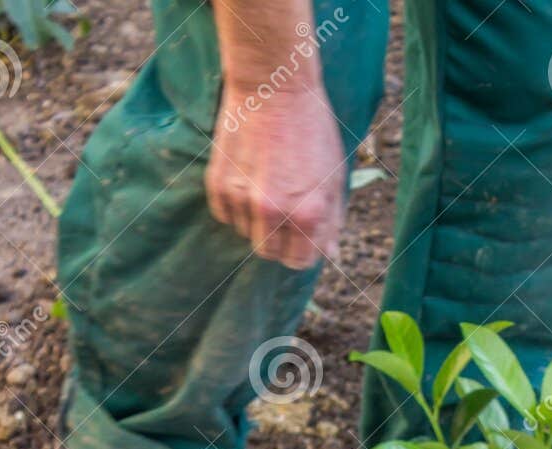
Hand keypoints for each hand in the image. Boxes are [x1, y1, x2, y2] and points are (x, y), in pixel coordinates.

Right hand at [206, 81, 345, 268]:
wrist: (271, 84)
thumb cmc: (310, 128)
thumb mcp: (333, 175)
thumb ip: (331, 220)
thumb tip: (329, 254)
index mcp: (308, 214)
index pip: (300, 262)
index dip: (302, 249)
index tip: (302, 232)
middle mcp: (273, 212)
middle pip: (270, 254)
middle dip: (279, 239)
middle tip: (283, 209)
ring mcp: (242, 199)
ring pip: (246, 234)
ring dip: (256, 219)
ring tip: (266, 183)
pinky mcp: (218, 185)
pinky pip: (225, 216)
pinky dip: (234, 205)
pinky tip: (247, 177)